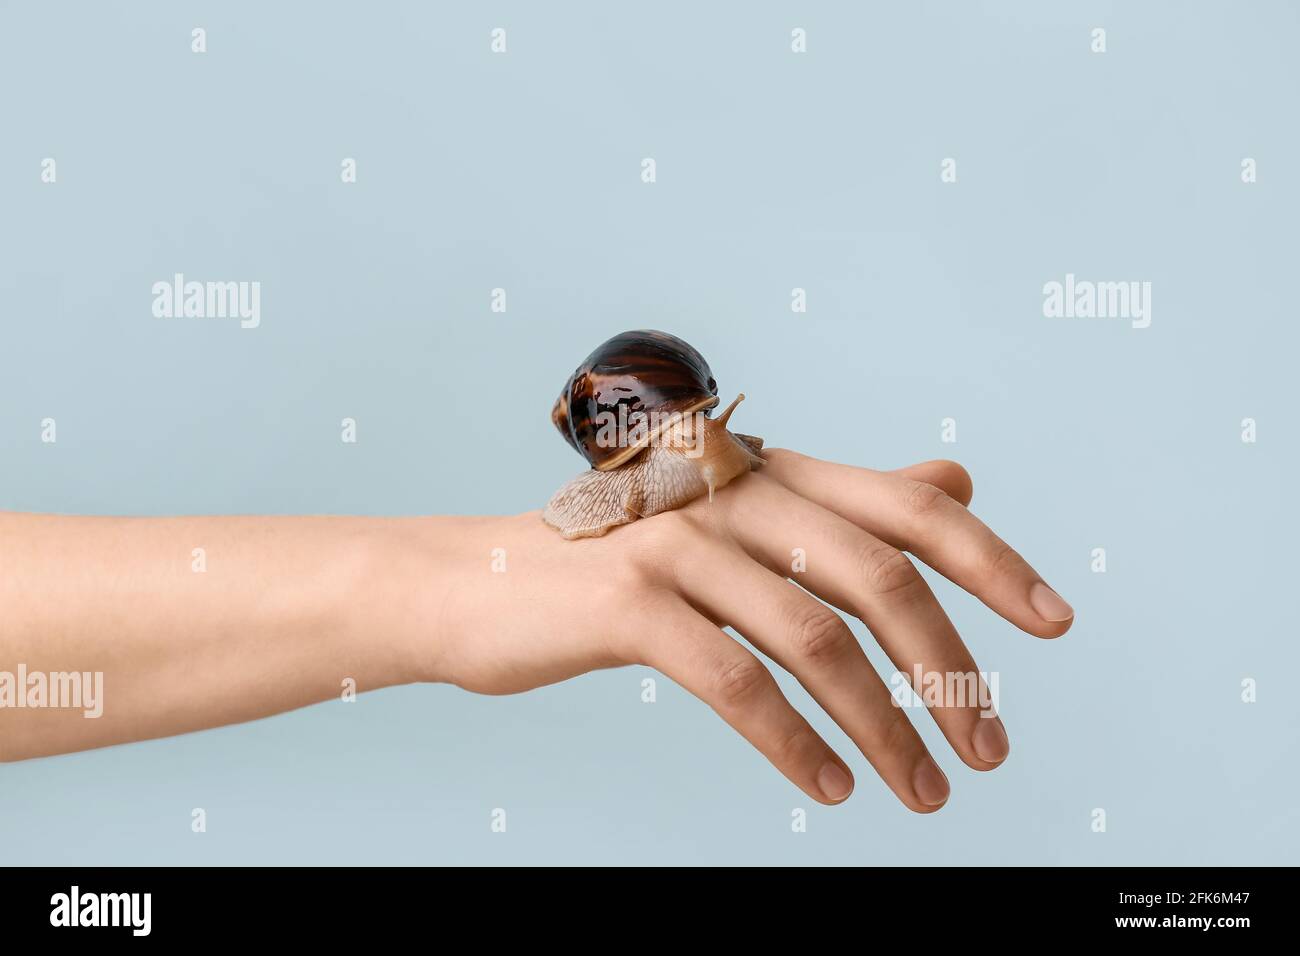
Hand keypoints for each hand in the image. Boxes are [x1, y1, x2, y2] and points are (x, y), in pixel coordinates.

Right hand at [428, 450, 1073, 812]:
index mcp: (770, 471)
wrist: (474, 582)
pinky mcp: (628, 604)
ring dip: (885, 726)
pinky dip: (795, 743)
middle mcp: (733, 493)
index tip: (1054, 624)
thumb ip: (845, 501)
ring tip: (925, 794)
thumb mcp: (735, 520)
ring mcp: (679, 544)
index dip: (990, 561)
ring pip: (814, 638)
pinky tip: (832, 786)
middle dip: (948, 671)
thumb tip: (956, 481)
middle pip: (877, 577)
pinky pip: (736, 682)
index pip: (906, 508)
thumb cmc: (617, 563)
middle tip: (990, 750)